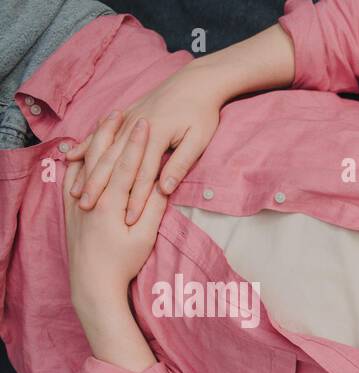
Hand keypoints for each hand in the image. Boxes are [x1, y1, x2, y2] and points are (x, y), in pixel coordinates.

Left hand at [63, 116, 167, 308]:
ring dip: (97, 140)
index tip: (146, 123)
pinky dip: (79, 158)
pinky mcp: (70, 207)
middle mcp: (92, 196)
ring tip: (105, 122)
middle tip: (123, 111)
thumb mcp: (144, 239)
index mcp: (113, 204)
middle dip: (114, 133)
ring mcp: (77, 201)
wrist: (92, 283)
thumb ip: (153, 209)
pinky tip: (82, 148)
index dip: (137, 143)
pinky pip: (72, 175)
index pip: (127, 165)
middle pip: (104, 156)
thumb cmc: (123, 264)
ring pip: (87, 161)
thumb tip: (163, 185)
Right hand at [68, 60, 222, 224]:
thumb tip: (165, 189)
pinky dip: (85, 145)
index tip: (129, 220)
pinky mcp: (125, 114)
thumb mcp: (199, 140)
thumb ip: (181, 164)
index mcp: (156, 135)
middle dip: (102, 188)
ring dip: (89, 172)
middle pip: (115, 162)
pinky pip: (100, 133)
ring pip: (103, 149)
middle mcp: (136, 126)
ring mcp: (127, 118)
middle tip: (90, 210)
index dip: (136, 199)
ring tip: (78, 192)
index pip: (143, 174)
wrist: (196, 82)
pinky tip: (71, 157)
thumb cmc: (202, 114)